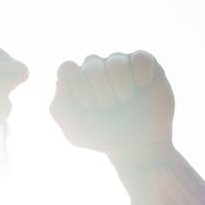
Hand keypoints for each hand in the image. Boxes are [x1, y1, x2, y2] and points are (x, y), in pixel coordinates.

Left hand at [50, 51, 174, 155]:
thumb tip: (62, 81)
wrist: (140, 145)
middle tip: (110, 106)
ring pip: (115, 62)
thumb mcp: (76, 131)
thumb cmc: (105, 136)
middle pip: (91, 65)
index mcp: (76, 80)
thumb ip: (60, 108)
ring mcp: (120, 62)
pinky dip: (141, 75)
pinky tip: (142, 86)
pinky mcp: (144, 62)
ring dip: (122, 87)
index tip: (88, 104)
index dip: (78, 85)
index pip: (67, 68)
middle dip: (102, 92)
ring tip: (126, 100)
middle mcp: (97, 67)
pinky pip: (139, 59)